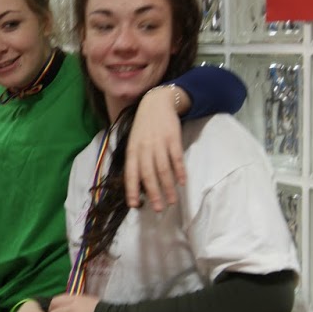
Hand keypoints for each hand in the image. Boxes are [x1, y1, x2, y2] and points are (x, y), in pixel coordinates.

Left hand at [124, 83, 185, 210]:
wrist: (156, 102)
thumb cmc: (143, 127)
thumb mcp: (135, 141)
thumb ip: (136, 159)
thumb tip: (139, 184)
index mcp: (132, 149)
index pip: (130, 172)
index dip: (131, 189)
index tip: (134, 205)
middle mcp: (144, 147)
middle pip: (148, 174)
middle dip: (153, 193)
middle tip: (159, 209)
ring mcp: (159, 143)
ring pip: (163, 169)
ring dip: (168, 187)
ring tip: (172, 201)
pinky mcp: (173, 138)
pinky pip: (176, 158)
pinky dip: (179, 171)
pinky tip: (182, 182)